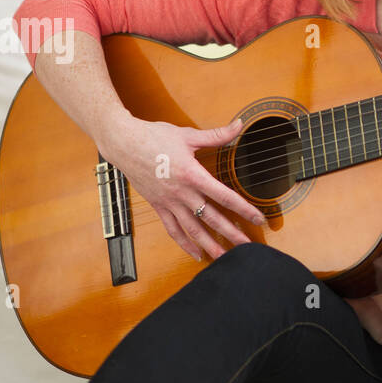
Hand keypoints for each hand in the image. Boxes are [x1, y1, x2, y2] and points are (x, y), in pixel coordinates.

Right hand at [99, 116, 265, 260]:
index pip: (224, 196)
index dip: (243, 209)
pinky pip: (173, 230)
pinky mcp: (159, 207)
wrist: (123, 143)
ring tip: (225, 257)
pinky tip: (197, 254)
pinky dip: (185, 244)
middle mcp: (182, 193)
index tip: (258, 219)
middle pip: (211, 218)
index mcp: (192, 175)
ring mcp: (169, 202)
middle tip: (248, 247)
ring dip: (210, 245)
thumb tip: (239, 125)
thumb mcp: (188, 135)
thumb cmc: (154, 137)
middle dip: (232, 233)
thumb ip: (217, 135)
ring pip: (193, 230)